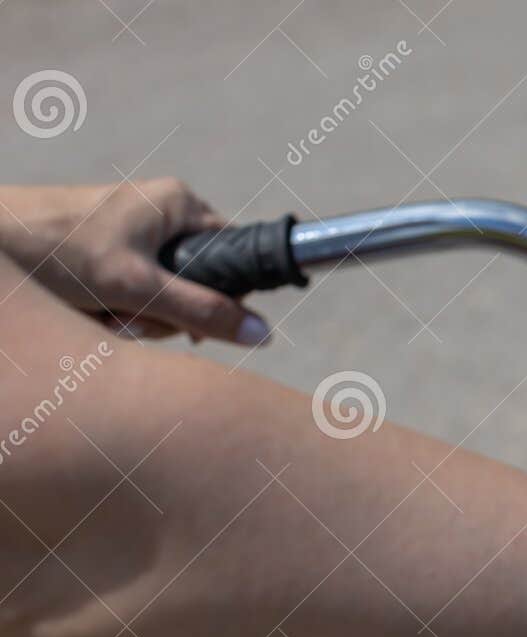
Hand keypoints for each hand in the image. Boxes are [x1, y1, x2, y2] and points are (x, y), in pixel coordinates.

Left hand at [0, 180, 269, 344]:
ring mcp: (132, 233)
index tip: (196, 323)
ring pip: (163, 296)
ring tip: (98, 313)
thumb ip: (203, 312)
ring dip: (135, 318)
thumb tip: (263, 333)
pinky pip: (132, 293)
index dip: (223, 296)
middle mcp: (159, 214)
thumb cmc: (56, 250)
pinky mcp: (107, 252)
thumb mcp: (137, 288)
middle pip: (197, 284)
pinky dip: (113, 311)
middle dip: (164, 314)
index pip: (235, 255)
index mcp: (178, 205)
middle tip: (128, 317)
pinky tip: (87, 310)